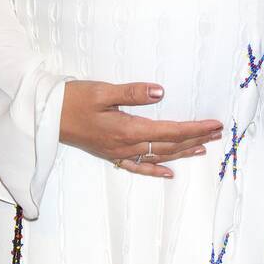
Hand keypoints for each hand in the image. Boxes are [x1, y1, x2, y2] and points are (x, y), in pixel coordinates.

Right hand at [59, 80, 222, 178]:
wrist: (46, 117)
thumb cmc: (73, 100)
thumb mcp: (102, 91)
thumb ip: (132, 93)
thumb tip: (161, 92)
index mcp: (127, 130)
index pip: (170, 131)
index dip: (195, 128)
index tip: (214, 124)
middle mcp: (126, 146)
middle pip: (169, 145)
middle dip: (195, 138)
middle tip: (217, 132)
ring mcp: (118, 153)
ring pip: (158, 156)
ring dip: (182, 152)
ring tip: (203, 147)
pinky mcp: (110, 154)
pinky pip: (138, 167)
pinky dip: (156, 170)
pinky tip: (169, 173)